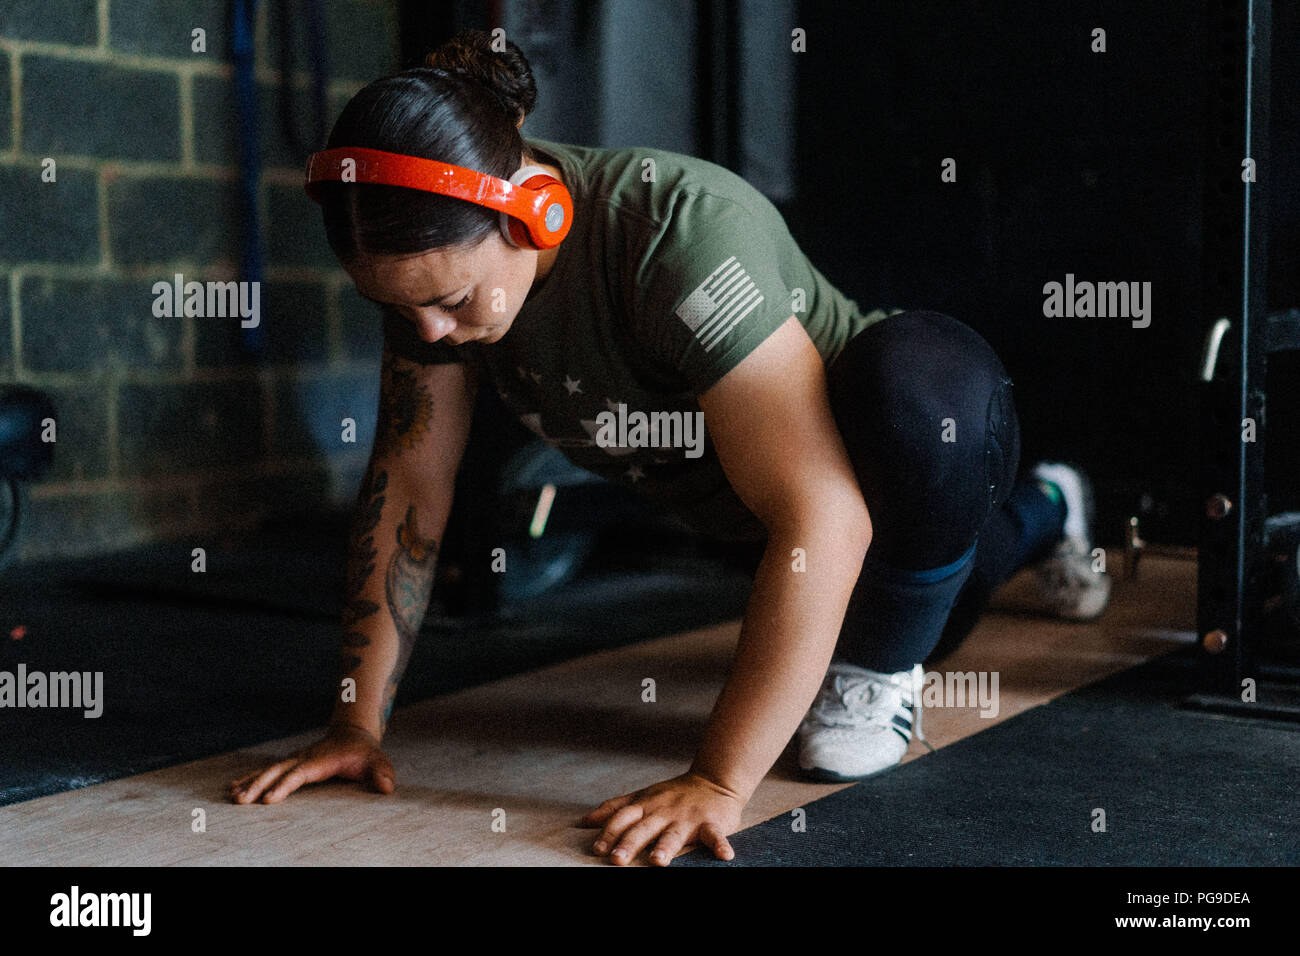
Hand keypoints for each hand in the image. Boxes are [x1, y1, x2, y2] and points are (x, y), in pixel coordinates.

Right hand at [228, 723, 394, 804]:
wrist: (352, 734)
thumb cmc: (364, 753)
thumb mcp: (377, 761)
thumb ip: (382, 773)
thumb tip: (388, 787)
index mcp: (320, 761)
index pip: (299, 774)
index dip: (284, 785)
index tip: (269, 799)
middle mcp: (302, 758)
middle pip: (276, 772)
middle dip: (258, 785)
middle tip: (240, 800)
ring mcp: (294, 760)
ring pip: (268, 770)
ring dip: (250, 783)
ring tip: (233, 796)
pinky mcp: (289, 763)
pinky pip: (267, 771)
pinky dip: (250, 779)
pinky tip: (234, 788)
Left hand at [579, 771, 743, 865]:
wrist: (714, 781)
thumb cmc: (673, 795)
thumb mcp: (642, 796)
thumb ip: (615, 808)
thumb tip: (585, 821)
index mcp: (646, 806)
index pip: (623, 818)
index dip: (609, 832)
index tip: (597, 849)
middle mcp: (664, 812)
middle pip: (644, 828)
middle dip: (629, 843)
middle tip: (616, 859)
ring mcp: (688, 818)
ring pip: (674, 834)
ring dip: (666, 847)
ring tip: (658, 861)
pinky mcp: (711, 823)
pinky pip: (715, 836)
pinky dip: (720, 845)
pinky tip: (725, 857)